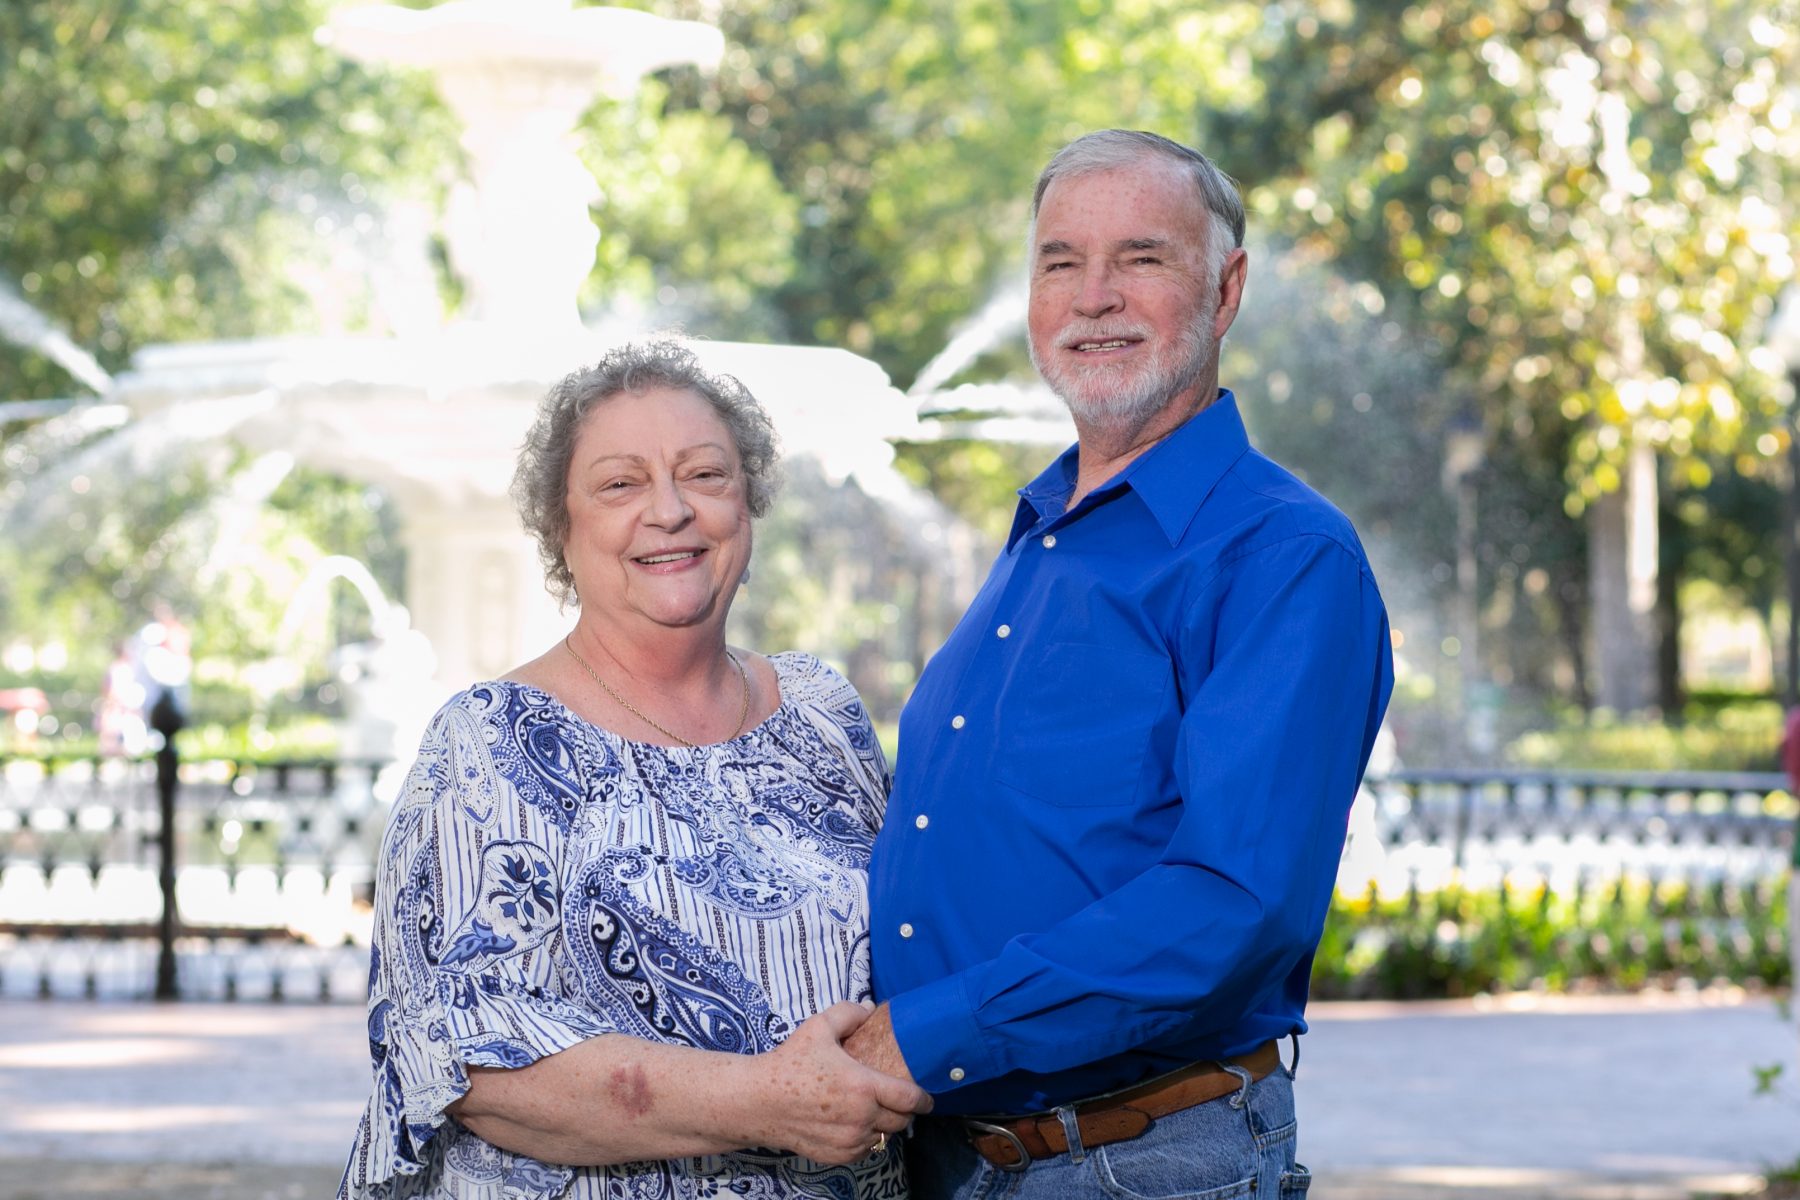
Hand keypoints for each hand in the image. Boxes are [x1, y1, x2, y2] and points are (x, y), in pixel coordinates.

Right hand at [746, 1001, 932, 1164]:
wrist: (759, 1101)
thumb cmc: (789, 1063)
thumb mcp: (819, 1027)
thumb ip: (849, 1013)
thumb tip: (869, 1008)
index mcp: (864, 1086)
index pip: (910, 1098)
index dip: (924, 1098)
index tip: (929, 1098)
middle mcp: (862, 1117)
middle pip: (902, 1120)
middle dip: (904, 1110)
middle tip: (897, 1099)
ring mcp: (850, 1140)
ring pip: (884, 1137)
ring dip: (884, 1125)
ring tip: (873, 1110)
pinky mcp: (838, 1155)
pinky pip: (866, 1150)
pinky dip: (867, 1139)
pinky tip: (855, 1124)